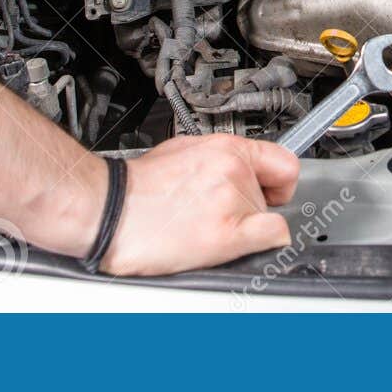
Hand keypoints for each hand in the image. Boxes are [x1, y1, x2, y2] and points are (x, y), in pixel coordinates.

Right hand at [100, 133, 299, 276]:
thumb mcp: (183, 151)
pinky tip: (238, 243)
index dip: (278, 181)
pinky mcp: (226, 233)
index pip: (284, 161)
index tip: (272, 191)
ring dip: (244, 227)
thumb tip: (237, 169)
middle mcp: (233, 170)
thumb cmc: (137, 186)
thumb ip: (218, 159)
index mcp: (225, 148)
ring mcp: (231, 200)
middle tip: (220, 213)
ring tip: (205, 226)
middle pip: (271, 194)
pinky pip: (274, 236)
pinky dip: (265, 243)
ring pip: (266, 218)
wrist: (108, 208)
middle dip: (253, 206)